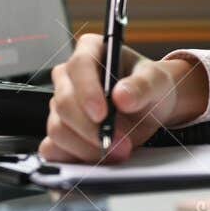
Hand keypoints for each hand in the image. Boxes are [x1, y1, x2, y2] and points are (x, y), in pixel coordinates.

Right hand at [39, 34, 208, 163]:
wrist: (151, 108)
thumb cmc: (150, 87)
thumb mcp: (157, 82)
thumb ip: (143, 85)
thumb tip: (122, 95)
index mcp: (91, 50)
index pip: (79, 66)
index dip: (87, 91)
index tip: (102, 115)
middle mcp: (70, 76)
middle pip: (64, 102)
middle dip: (91, 129)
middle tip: (120, 144)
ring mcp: (60, 104)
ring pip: (58, 129)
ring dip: (87, 147)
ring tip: (120, 151)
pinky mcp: (60, 130)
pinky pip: (53, 148)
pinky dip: (74, 158)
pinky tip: (98, 159)